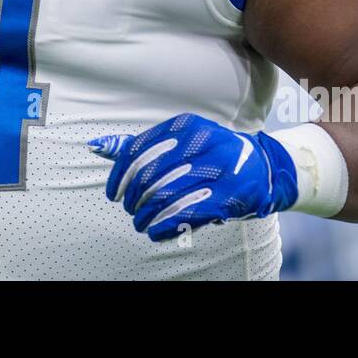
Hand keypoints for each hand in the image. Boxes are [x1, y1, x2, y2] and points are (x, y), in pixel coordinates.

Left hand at [89, 113, 297, 241]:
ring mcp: (219, 168)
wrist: (261, 168)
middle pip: (150, 176)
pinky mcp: (231, 195)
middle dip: (134, 199)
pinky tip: (157, 232)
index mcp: (185, 125)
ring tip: (141, 224)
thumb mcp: (178, 142)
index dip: (119, 177)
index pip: (138, 151)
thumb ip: (139, 146)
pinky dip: (166, 226)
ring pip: (167, 197)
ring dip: (147, 216)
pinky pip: (188, 214)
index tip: (113, 195)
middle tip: (131, 211)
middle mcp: (203, 141)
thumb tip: (96, 147)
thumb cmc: (210, 154)